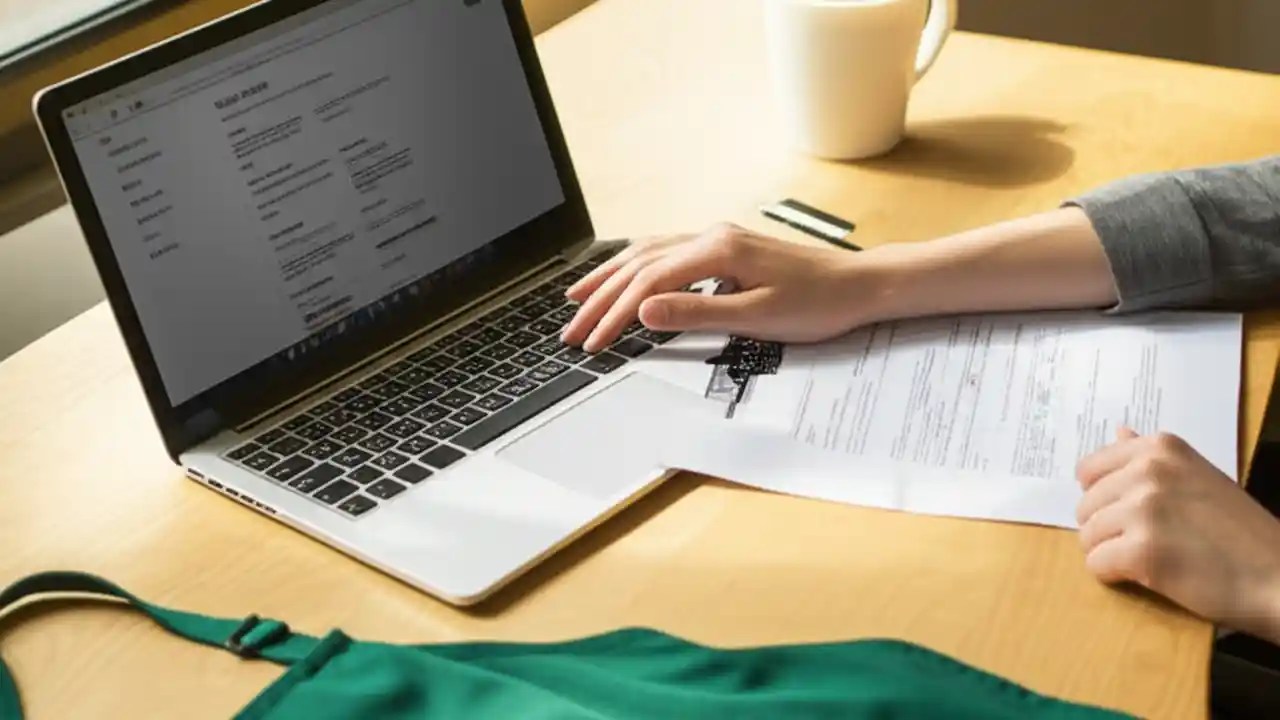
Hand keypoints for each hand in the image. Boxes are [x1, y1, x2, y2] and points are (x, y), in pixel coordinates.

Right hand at [561, 223, 880, 351]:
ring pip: (648, 252)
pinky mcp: (725, 247)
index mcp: (717, 251)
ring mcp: (718, 238)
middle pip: (639, 264)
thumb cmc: (819, 304)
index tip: (592, 341)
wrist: (860, 284)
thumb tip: (643, 309)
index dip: (614, 314)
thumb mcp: (757, 317)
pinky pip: (666, 250)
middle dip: (600, 298)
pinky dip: (635, 265)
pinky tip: (625, 274)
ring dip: (611, 276)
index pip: (647, 283)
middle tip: (571, 328)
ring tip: (578, 296)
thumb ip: (696, 313)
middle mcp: (712, 236)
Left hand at [1076, 428, 1279, 642]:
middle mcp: (1148, 471)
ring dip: (1111, 553)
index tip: (1135, 511)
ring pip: (1088, 536)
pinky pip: (1096, 564)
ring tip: (1154, 558)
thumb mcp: (1197, 477)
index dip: (1104, 498)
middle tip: (1153, 541)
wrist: (1279, 575)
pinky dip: (1115, 576)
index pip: (1089, 469)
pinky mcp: (1141, 551)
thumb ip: (1152, 458)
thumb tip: (1118, 431)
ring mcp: (1144, 509)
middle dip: (1108, 529)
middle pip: (1085, 506)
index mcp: (1160, 448)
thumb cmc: (1240, 531)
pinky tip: (1151, 575)